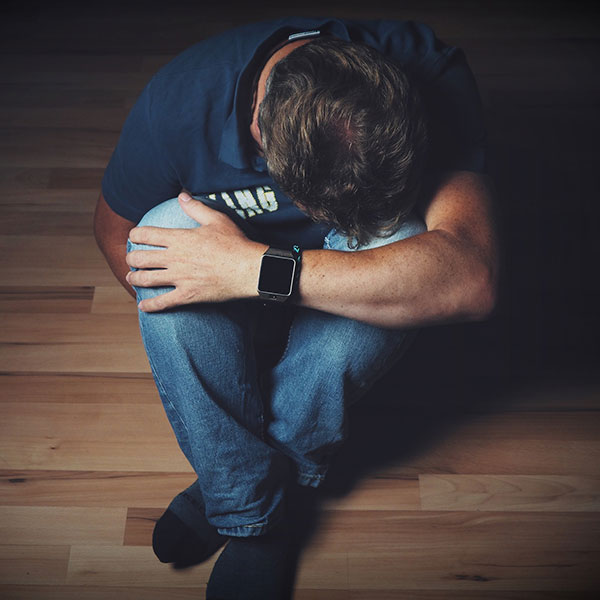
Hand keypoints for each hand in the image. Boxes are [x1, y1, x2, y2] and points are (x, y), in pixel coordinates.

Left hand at [126, 193, 266, 311]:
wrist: (249, 269)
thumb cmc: (235, 243)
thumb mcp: (217, 219)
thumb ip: (195, 208)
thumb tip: (182, 195)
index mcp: (179, 239)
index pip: (146, 234)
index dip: (135, 235)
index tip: (134, 236)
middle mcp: (175, 258)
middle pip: (141, 258)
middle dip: (132, 258)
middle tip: (131, 259)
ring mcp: (179, 278)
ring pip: (146, 279)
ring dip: (134, 278)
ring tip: (131, 278)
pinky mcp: (187, 295)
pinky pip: (163, 302)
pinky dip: (150, 305)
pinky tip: (143, 305)